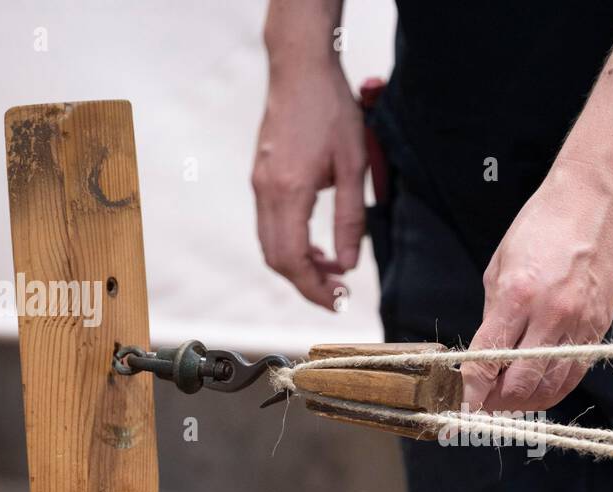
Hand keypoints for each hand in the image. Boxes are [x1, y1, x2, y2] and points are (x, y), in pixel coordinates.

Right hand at [252, 64, 365, 309]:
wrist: (300, 69)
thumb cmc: (331, 110)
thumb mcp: (354, 166)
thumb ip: (351, 220)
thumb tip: (347, 265)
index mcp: (289, 191)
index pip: (293, 260)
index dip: (314, 289)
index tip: (338, 301)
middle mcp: (266, 191)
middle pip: (276, 260)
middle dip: (306, 284)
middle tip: (337, 293)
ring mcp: (258, 184)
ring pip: (270, 245)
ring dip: (298, 266)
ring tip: (331, 270)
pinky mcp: (260, 178)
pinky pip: (269, 226)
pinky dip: (290, 246)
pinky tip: (316, 246)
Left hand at [463, 160, 612, 411]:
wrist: (596, 201)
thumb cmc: (543, 225)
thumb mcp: (500, 266)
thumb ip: (493, 315)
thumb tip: (486, 354)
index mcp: (517, 295)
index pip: (487, 360)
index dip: (469, 391)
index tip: (456, 405)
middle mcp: (550, 315)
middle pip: (518, 384)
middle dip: (493, 401)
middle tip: (480, 401)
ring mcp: (579, 325)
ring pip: (549, 388)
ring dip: (522, 400)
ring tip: (505, 397)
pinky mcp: (599, 329)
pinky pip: (573, 375)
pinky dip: (552, 389)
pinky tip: (536, 388)